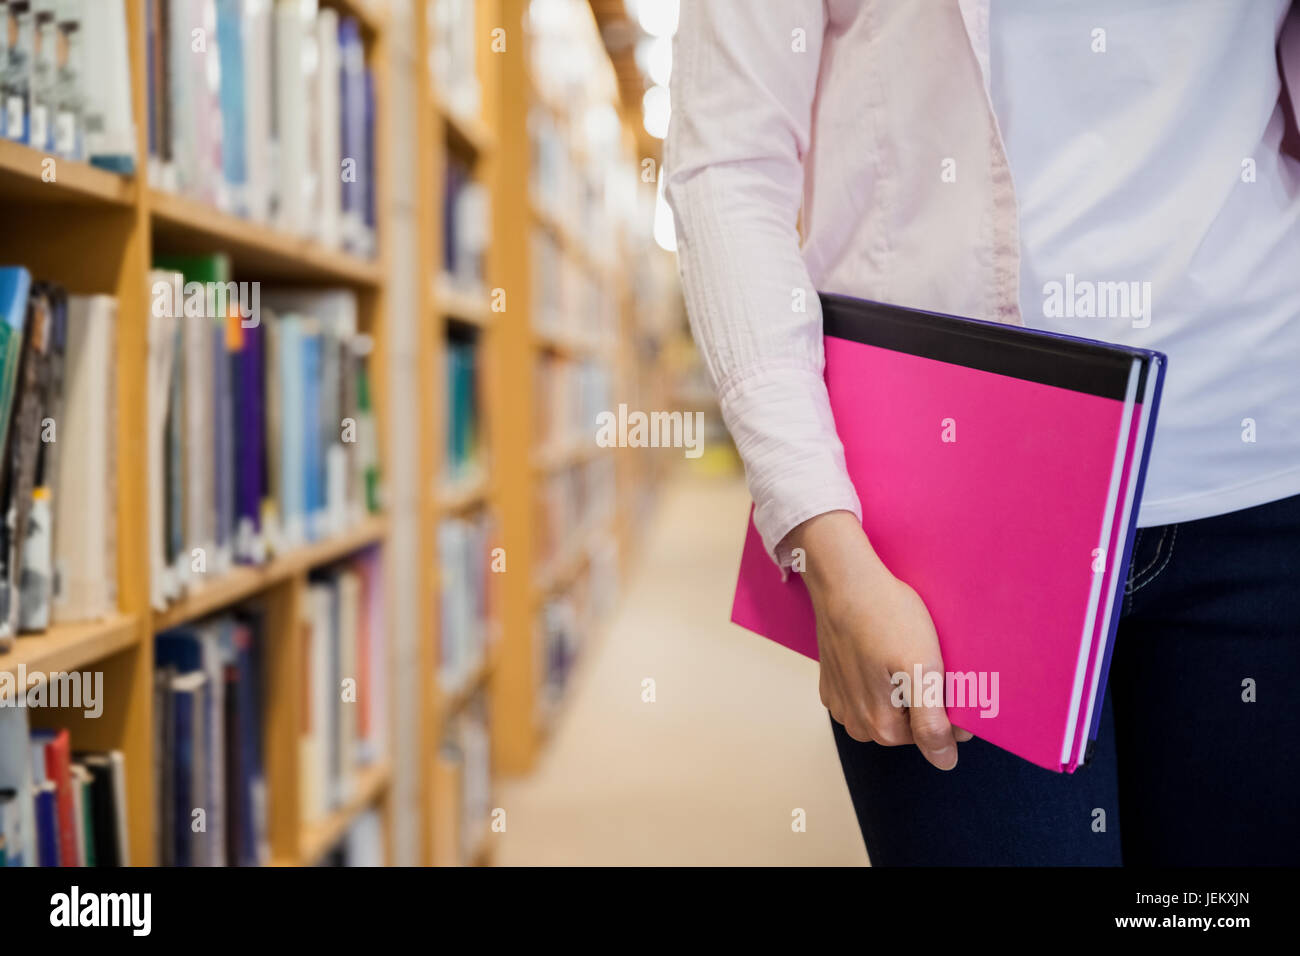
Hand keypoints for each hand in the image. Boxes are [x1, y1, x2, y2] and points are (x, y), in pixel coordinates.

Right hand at [784, 511, 972, 769]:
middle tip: (927, 660)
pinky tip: (880, 652)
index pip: (933, 737)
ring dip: (900, 689)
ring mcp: (840, 702)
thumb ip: (932, 723)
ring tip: (903, 653)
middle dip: (922, 699)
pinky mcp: (831, 682)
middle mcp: (856, 723)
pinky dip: (878, 679)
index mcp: (881, 727)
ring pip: (886, 710)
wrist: (845, 581)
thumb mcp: (922, 669)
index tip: (948, 676)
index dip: (949, 708)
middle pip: (907, 726)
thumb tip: (945, 762)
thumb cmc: (887, 617)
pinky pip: (864, 694)